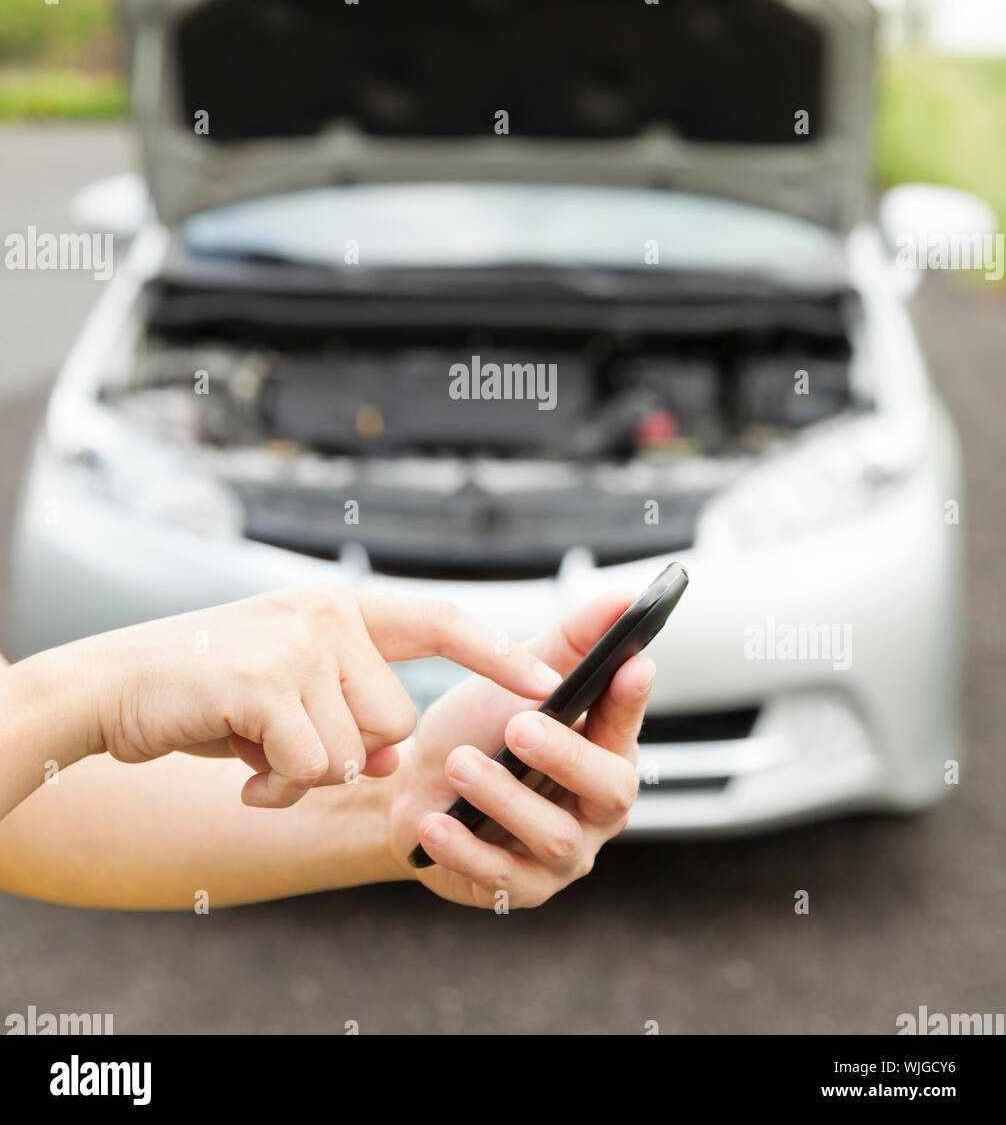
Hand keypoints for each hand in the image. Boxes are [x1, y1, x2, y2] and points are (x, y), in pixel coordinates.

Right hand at [66, 587, 562, 808]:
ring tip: (251, 745)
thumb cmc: (203, 692)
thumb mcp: (288, 691)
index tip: (546, 681)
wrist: (112, 688)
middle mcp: (325, 614)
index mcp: (338, 608)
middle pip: (395, 718)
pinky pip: (311, 764)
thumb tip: (392, 755)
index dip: (497, 652)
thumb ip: (346, 707)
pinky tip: (236, 761)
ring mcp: (296, 643)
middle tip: (282, 747)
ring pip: (354, 749)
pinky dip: (275, 781)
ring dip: (304, 769)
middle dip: (347, 752)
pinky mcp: (263, 681)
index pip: (438, 620)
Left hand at [386, 593, 651, 907]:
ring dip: (503, 796)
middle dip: (564, 754)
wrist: (415, 789)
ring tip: (460, 763)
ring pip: (550, 833)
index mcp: (605, 750)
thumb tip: (625, 596)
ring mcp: (563, 854)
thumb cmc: (478, 729)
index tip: (633, 662)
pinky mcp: (521, 888)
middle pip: (607, 788)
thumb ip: (573, 640)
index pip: (627, 722)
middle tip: (518, 725)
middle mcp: (596, 806)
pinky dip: (464, 847)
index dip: (632, 697)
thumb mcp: (517, 677)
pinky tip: (434, 823)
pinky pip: (501, 874)